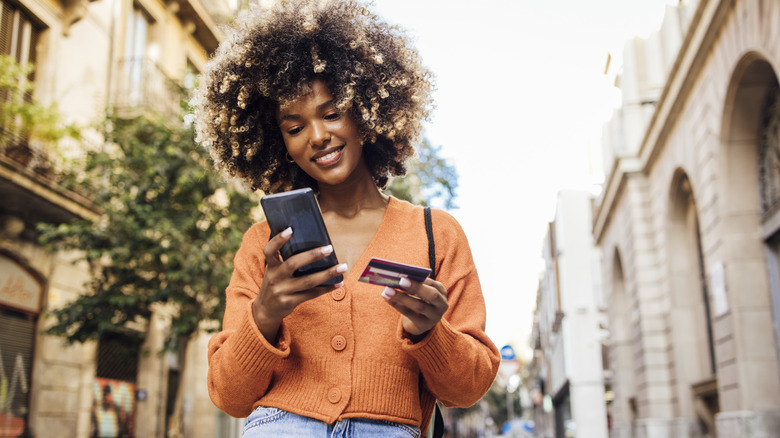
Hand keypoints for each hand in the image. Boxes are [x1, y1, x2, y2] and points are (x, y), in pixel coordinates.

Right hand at [252, 227, 346, 341]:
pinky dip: (326, 288)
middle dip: (312, 255)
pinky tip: (338, 283)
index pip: (270, 250)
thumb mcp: (274, 271)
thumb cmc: (276, 283)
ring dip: (327, 274)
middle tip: (329, 248)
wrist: (265, 310)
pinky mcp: (289, 302)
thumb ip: (286, 259)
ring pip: (307, 281)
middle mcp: (274, 277)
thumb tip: (311, 243)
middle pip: (293, 264)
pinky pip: (311, 294)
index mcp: (271, 266)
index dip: (278, 240)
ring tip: (342, 267)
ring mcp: (281, 291)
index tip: (290, 229)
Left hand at [381, 277, 448, 338]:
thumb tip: (399, 277)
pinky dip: (396, 304)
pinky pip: (408, 314)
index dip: (422, 280)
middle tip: (401, 281)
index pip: (435, 284)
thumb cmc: (420, 300)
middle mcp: (442, 305)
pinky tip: (386, 297)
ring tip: (388, 290)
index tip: (409, 274)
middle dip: (416, 287)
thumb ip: (415, 285)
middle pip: (432, 295)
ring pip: (418, 305)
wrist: (422, 322)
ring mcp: (434, 317)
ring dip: (402, 296)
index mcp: (442, 292)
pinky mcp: (423, 325)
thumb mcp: (422, 292)